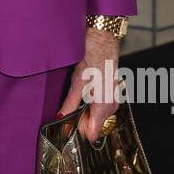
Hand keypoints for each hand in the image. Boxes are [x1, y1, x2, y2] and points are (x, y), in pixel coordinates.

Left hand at [55, 27, 124, 142]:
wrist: (103, 40)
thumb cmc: (92, 58)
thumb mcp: (77, 83)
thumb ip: (70, 104)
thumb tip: (60, 118)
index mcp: (103, 106)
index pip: (92, 133)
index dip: (78, 131)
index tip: (67, 127)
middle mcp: (112, 105)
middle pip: (94, 124)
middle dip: (79, 120)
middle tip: (67, 109)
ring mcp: (113, 98)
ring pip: (97, 114)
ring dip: (84, 110)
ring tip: (75, 96)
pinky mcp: (112, 92)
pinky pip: (101, 105)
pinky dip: (90, 102)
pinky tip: (83, 91)